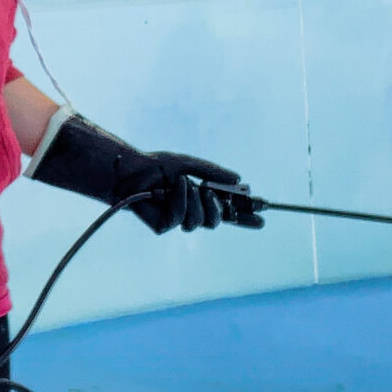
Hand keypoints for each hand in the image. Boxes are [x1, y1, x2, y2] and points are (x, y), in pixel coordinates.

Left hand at [30, 114, 264, 234]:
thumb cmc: (155, 166)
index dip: (245, 217)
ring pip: (202, 222)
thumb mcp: (188, 164)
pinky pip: (183, 218)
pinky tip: (172, 189)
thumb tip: (239, 179)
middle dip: (223, 211)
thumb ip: (213, 172)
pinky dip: (181, 201)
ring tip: (186, 186)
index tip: (263, 217)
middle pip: (219, 221)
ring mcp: (178, 220)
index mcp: (199, 197)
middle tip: (219, 196)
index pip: (227, 211)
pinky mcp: (164, 227)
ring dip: (197, 202)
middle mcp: (191, 211)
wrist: (129, 172)